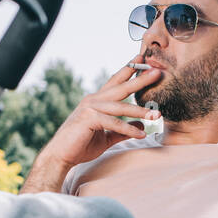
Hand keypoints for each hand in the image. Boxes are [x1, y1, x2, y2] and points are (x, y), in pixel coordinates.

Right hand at [41, 61, 162, 169]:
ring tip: (156, 114)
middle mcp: (93, 100)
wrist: (60, 156)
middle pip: (121, 88)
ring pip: (120, 107)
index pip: (115, 83)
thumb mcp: (106, 137)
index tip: (142, 61)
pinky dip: (128, 130)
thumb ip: (123, 131)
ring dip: (140, 111)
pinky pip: (114, 123)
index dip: (129, 71)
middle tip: (157, 72)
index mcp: (96, 101)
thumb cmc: (80, 146)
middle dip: (139, 79)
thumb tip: (141, 126)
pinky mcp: (89, 119)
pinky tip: (141, 135)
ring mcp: (90, 108)